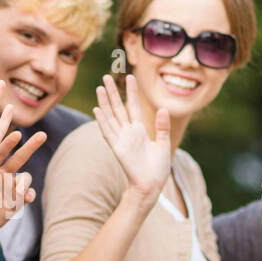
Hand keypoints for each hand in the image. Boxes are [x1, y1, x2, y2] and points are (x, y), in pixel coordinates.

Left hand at [0, 128, 46, 245]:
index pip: (0, 150)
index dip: (9, 142)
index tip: (16, 134)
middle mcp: (1, 174)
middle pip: (19, 157)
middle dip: (31, 146)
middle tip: (42, 135)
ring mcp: (10, 188)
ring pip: (25, 177)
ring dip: (26, 180)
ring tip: (22, 189)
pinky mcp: (15, 201)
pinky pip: (25, 196)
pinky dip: (28, 196)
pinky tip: (27, 197)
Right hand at [93, 74, 170, 204]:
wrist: (151, 184)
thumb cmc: (158, 167)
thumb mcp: (164, 143)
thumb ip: (162, 126)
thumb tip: (163, 108)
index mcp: (139, 130)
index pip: (133, 106)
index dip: (131, 92)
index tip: (130, 77)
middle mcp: (128, 132)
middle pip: (118, 108)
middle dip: (113, 92)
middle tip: (106, 76)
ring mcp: (121, 139)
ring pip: (110, 117)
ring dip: (104, 102)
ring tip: (100, 87)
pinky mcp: (117, 148)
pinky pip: (108, 132)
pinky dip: (102, 121)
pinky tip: (97, 109)